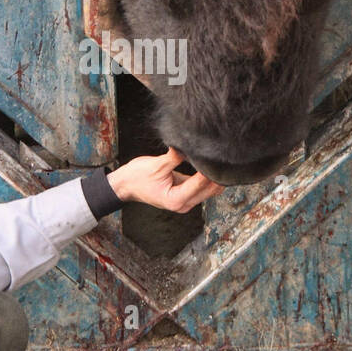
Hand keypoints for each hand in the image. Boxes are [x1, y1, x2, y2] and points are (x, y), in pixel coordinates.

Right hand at [107, 148, 223, 212]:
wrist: (126, 184)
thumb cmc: (137, 177)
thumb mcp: (156, 165)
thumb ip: (175, 157)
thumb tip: (190, 146)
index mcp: (175, 200)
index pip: (199, 184)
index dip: (210, 171)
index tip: (219, 158)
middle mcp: (183, 205)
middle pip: (208, 191)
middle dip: (217, 176)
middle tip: (226, 158)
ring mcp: (185, 201)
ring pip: (207, 191)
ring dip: (213, 178)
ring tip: (221, 160)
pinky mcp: (184, 195)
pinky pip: (200, 188)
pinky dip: (206, 178)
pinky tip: (211, 165)